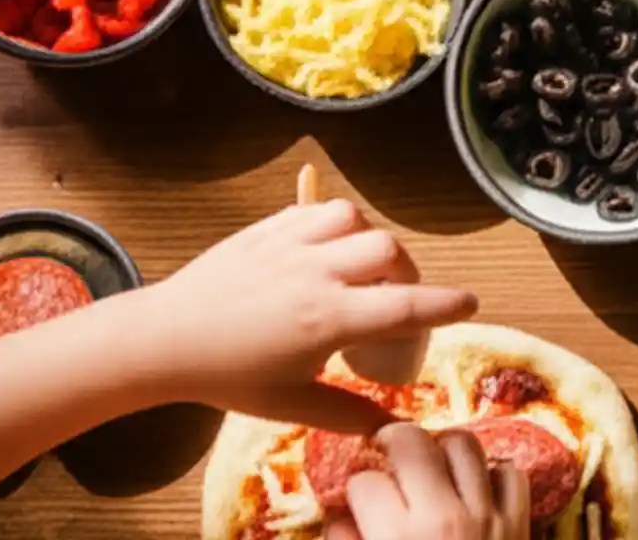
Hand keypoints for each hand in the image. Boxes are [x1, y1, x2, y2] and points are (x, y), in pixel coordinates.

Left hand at [134, 200, 477, 432]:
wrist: (166, 339)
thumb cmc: (228, 376)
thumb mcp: (292, 403)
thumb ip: (348, 413)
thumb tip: (391, 427)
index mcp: (327, 319)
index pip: (406, 306)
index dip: (446, 304)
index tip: (471, 302)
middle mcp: (316, 274)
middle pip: (388, 252)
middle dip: (408, 271)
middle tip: (401, 295)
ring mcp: (290, 245)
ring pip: (354, 219)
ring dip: (371, 239)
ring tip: (364, 265)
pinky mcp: (266, 229)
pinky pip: (316, 210)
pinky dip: (336, 223)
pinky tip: (330, 246)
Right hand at [325, 424, 530, 539]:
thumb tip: (339, 515)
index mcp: (397, 536)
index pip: (365, 482)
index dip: (359, 486)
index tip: (362, 497)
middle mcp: (443, 516)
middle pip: (413, 441)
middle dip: (393, 441)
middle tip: (388, 454)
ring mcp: (486, 516)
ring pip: (463, 444)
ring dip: (443, 449)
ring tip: (432, 464)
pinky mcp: (520, 524)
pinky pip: (510, 474)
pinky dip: (492, 474)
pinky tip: (475, 488)